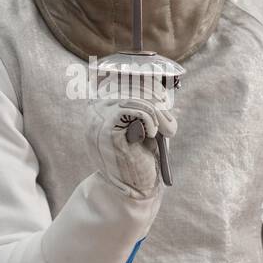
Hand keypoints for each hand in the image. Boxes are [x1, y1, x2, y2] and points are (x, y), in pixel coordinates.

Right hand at [89, 84, 176, 199]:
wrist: (137, 190)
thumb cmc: (144, 156)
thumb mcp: (147, 122)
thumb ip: (148, 100)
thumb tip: (159, 76)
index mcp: (102, 105)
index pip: (119, 73)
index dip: (143, 76)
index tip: (161, 88)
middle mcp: (95, 109)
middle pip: (129, 81)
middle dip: (156, 96)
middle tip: (168, 118)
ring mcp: (98, 119)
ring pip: (135, 95)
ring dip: (158, 112)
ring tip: (167, 130)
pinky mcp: (106, 130)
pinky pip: (135, 108)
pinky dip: (151, 119)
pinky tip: (153, 134)